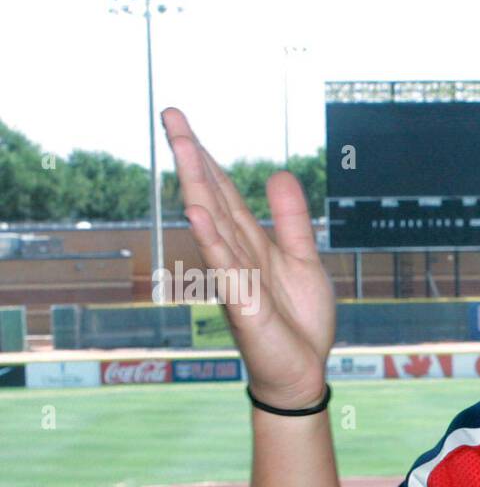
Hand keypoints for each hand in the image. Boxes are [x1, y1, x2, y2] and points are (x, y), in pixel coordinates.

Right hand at [161, 107, 334, 409]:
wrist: (303, 370)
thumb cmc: (298, 320)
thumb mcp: (303, 259)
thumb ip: (291, 219)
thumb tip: (277, 172)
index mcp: (249, 242)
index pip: (223, 191)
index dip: (205, 155)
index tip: (180, 119)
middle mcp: (235, 254)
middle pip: (211, 198)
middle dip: (193, 158)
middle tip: (170, 116)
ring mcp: (235, 278)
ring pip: (214, 225)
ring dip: (199, 187)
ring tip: (185, 148)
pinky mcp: (244, 304)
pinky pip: (226, 268)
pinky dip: (212, 241)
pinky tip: (198, 214)